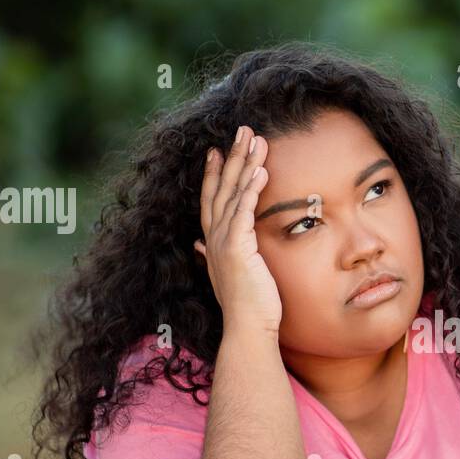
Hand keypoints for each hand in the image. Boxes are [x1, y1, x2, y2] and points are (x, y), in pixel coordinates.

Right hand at [196, 124, 282, 336]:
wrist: (247, 329)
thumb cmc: (245, 305)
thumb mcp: (227, 274)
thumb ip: (213, 255)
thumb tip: (198, 246)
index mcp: (213, 242)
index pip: (211, 200)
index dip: (213, 174)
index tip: (217, 151)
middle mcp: (214, 238)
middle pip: (221, 188)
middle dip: (232, 156)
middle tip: (242, 130)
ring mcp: (224, 242)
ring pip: (233, 193)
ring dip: (244, 164)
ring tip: (256, 139)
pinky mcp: (237, 248)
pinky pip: (244, 211)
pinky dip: (251, 189)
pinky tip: (261, 170)